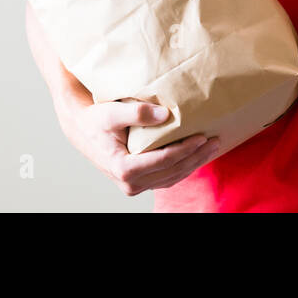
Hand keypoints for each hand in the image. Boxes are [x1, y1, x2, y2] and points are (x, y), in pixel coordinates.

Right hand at [55, 87, 219, 196]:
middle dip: (196, 157)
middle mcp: (130, 183)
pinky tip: (197, 154)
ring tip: (212, 147)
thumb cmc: (96, 119)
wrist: (81, 129)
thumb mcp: (112, 112)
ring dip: (193, 163)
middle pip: (172, 171)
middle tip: (215, 141)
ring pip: (172, 178)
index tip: (202, 137)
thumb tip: (165, 115)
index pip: (163, 161)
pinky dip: (183, 167)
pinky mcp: (139, 182)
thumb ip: (138, 112)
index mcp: (124, 168)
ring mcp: (134, 185)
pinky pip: (167, 177)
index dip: (185, 150)